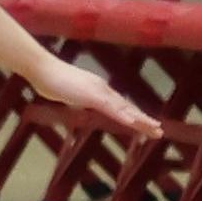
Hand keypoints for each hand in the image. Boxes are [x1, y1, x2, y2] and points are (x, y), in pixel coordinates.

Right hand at [28, 55, 161, 141]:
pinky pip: (111, 108)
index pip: (120, 105)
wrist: (41, 68)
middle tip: (160, 131)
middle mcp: (103, 89)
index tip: (145, 124)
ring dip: (140, 119)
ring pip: (124, 108)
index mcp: (98, 90)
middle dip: (144, 120)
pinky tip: (133, 123)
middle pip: (127, 107)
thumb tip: (80, 106)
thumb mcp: (67, 95)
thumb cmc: (49, 80)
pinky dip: (123, 115)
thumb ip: (76, 100)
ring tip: (155, 130)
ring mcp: (98, 91)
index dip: (134, 115)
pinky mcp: (91, 95)